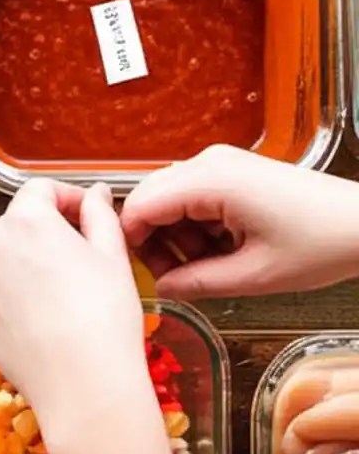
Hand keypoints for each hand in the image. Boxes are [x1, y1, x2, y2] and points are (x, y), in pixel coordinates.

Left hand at [0, 180, 144, 423]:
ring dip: (24, 259)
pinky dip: (10, 289)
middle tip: (81, 256)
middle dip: (46, 230)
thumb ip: (98, 214)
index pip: (41, 190)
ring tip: (59, 287)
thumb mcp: (112, 255)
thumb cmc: (103, 315)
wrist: (79, 381)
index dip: (68, 198)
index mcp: (24, 220)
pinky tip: (40, 312)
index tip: (87, 214)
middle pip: (17, 222)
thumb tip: (94, 194)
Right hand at [121, 145, 358, 298]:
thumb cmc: (321, 243)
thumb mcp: (253, 275)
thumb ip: (196, 283)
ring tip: (208, 265)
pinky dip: (196, 227)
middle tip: (177, 276)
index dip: (131, 244)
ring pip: (169, 200)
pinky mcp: (233, 172)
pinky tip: (221, 249)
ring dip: (177, 236)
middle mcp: (209, 163)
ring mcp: (221, 165)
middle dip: (154, 242)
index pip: (139, 207)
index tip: (140, 275)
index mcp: (209, 181)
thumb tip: (162, 290)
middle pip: (149, 201)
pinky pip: (192, 198)